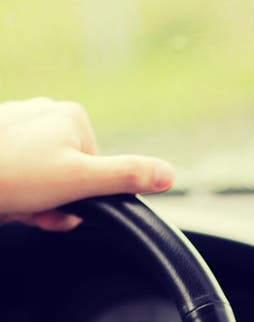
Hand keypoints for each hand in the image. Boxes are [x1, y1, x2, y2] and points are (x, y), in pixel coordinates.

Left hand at [0, 98, 173, 230]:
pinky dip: (17, 194)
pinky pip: (21, 175)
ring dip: (37, 202)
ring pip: (44, 178)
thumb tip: (169, 174)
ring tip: (18, 204)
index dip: (85, 195)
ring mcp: (18, 124)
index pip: (97, 168)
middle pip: (71, 174)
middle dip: (58, 201)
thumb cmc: (14, 177)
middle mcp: (45, 112)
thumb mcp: (80, 181)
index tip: (65, 204)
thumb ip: (126, 177)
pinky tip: (8, 199)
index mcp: (72, 116)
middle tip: (39, 209)